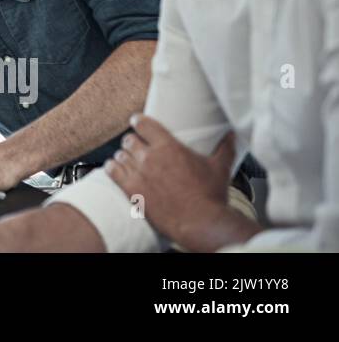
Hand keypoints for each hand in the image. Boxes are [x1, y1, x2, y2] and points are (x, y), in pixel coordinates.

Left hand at [105, 115, 237, 250]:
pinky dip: (112, 168)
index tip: (136, 122)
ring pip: (120, 155)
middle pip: (129, 140)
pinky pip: (112, 172)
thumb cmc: (211, 196)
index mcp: (168, 146)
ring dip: (123, 157)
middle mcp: (150, 156)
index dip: (138, 122)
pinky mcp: (131, 189)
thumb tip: (233, 134)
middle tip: (136, 147)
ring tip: (127, 160)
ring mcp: (139, 172)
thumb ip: (225, 148)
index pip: (143, 124)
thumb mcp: (220, 168)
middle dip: (132, 142)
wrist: (201, 223)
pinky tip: (114, 169)